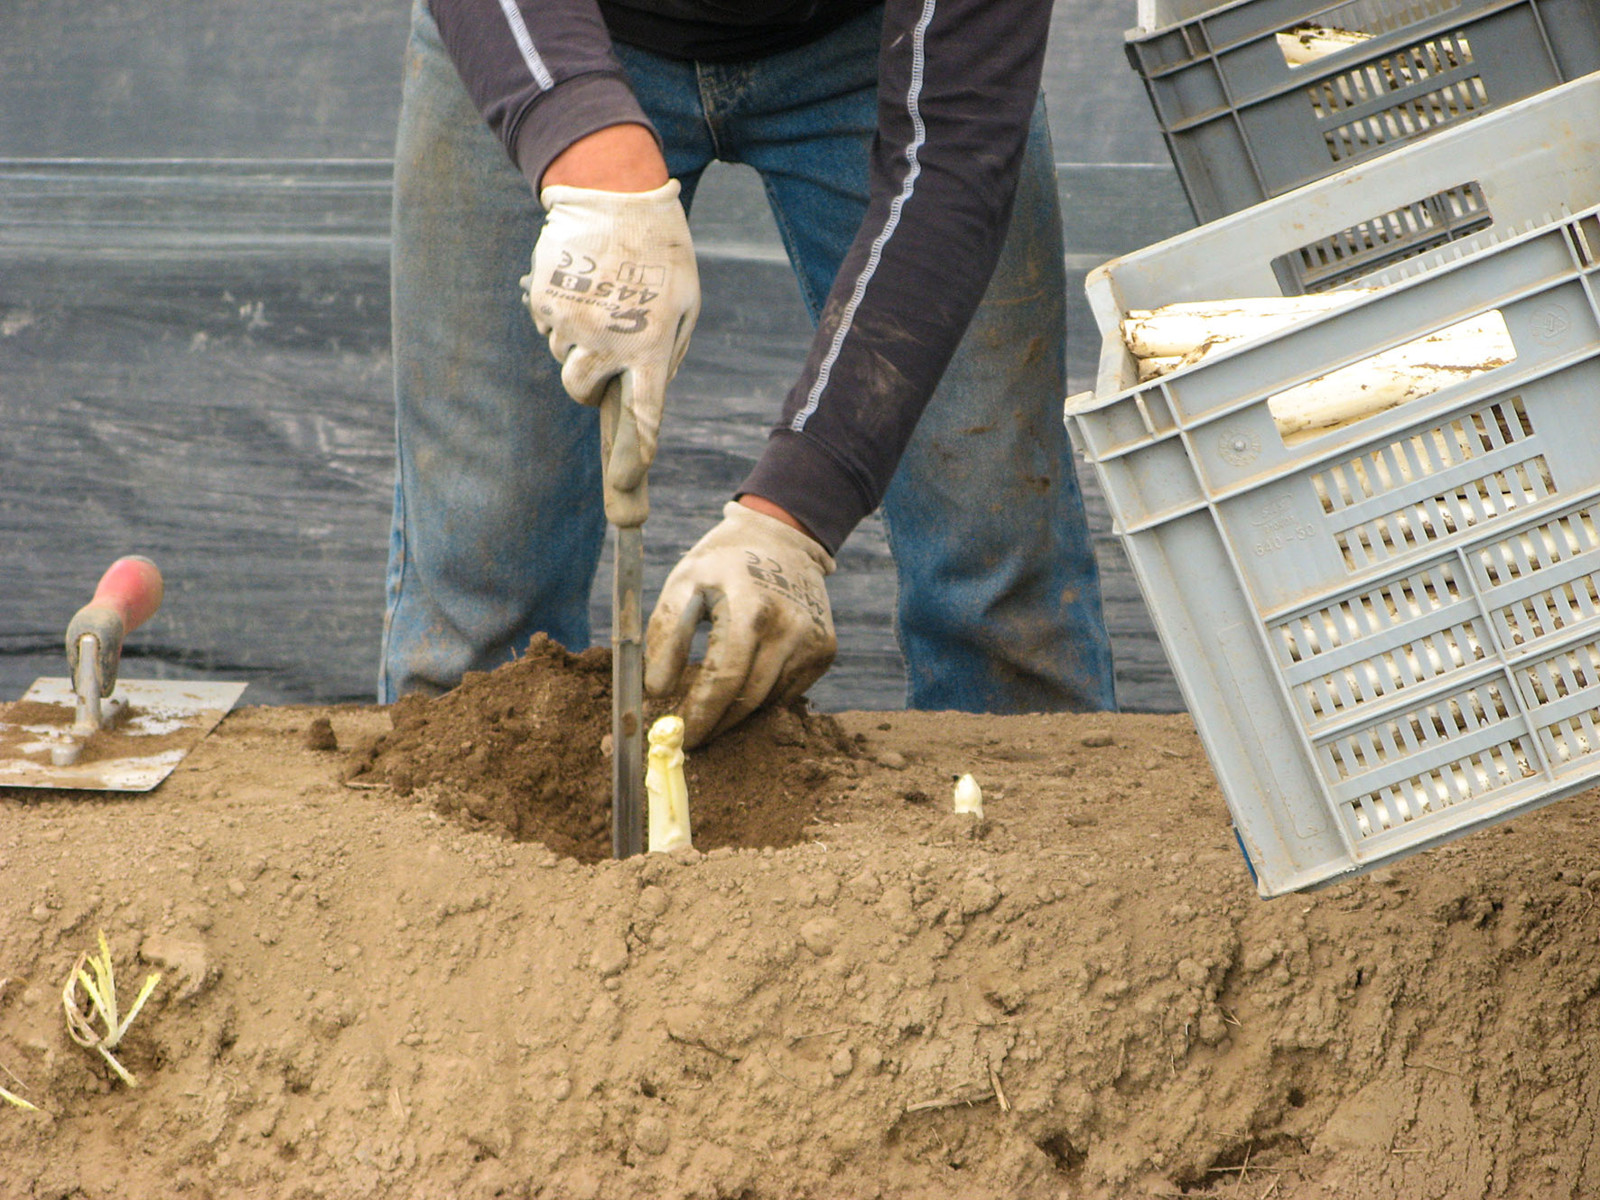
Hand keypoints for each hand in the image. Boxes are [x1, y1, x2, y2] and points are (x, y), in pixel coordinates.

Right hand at [521, 180, 699, 487]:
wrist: (614, 194)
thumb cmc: (661, 254)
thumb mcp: (685, 304)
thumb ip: (667, 353)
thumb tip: (645, 397)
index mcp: (651, 346)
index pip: (642, 416)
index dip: (633, 457)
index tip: (626, 487)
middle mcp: (608, 340)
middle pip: (580, 393)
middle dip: (586, 385)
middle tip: (601, 355)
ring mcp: (571, 322)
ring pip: (562, 357)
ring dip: (577, 342)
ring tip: (600, 296)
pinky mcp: (545, 302)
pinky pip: (548, 327)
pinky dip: (561, 315)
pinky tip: (582, 281)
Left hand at [646, 500, 836, 747]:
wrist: (782, 539)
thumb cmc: (722, 564)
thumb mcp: (684, 584)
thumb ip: (665, 635)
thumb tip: (656, 691)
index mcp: (750, 609)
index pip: (723, 678)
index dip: (700, 713)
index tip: (679, 736)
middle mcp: (789, 627)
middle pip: (747, 699)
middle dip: (715, 724)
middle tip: (690, 737)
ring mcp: (813, 640)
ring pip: (767, 701)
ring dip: (736, 714)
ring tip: (711, 713)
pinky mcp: (825, 649)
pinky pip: (787, 692)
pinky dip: (761, 698)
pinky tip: (743, 686)